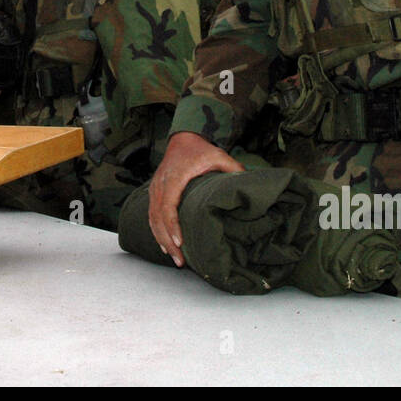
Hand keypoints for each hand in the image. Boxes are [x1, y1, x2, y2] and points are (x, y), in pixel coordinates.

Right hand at [148, 132, 243, 266]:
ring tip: (174, 258)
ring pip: (152, 219)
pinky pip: (151, 215)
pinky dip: (157, 232)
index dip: (172, 226)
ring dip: (161, 240)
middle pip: (157, 218)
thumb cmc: (200, 150)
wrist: (183, 140)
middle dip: (167, 241)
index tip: (180, 242)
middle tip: (179, 260)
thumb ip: (233, 169)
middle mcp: (160, 185)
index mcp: (174, 178)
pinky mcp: (154, 193)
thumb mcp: (219, 156)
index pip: (168, 206)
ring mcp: (155, 189)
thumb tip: (248, 184)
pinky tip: (165, 245)